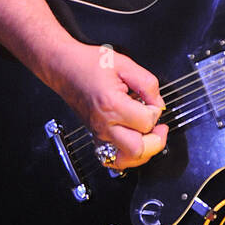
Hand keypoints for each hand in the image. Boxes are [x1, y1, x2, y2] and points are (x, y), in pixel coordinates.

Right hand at [46, 39, 167, 169]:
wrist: (64, 67)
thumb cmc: (89, 64)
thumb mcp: (125, 64)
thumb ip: (147, 83)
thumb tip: (158, 103)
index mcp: (112, 105)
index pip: (146, 122)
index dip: (156, 111)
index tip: (152, 102)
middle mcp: (104, 124)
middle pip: (137, 150)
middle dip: (155, 141)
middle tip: (159, 127)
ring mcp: (98, 133)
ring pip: (125, 160)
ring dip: (143, 152)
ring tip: (149, 137)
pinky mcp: (95, 136)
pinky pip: (112, 159)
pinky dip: (127, 156)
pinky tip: (134, 142)